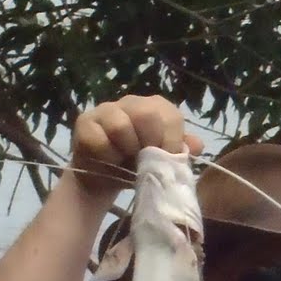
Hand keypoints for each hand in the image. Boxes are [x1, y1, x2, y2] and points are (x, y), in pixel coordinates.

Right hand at [71, 95, 203, 189]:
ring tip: (125, 160)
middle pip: (146, 114)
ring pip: (121, 126)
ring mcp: (106, 109)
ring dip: (126, 151)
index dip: (171, 141)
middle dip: (149, 143)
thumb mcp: (163, 161)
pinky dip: (107, 156)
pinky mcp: (85, 122)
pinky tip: (108, 160)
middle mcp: (131, 102)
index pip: (171, 115)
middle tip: (144, 159)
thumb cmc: (137, 165)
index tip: (167, 159)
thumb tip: (196, 145)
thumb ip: (181, 151)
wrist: (104, 179)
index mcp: (155, 108)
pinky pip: (99, 139)